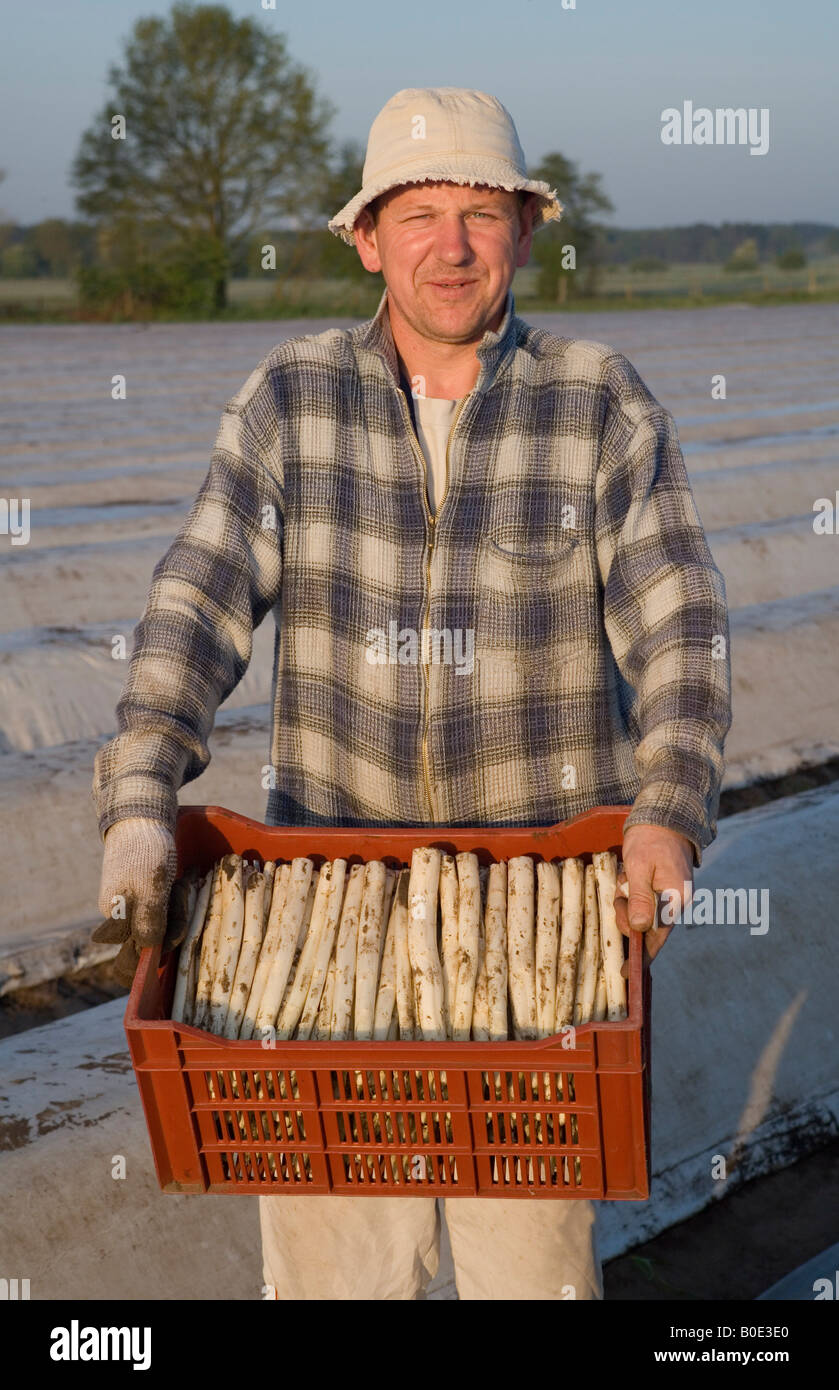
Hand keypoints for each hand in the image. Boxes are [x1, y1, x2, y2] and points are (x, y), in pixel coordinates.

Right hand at [90, 818, 178, 985]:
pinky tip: (182, 880)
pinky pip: (168, 907)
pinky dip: (179, 896)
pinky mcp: (148, 895)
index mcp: (115, 922)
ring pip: (165, 923)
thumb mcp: (149, 887)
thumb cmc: (144, 851)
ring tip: (181, 881)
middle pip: (156, 940)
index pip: (138, 956)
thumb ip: (148, 921)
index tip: (176, 925)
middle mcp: (122, 919)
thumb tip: (147, 952)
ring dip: (180, 905)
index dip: (162, 947)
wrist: (142, 816)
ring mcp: (136, 907)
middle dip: (176, 921)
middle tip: (179, 891)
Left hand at [613, 824, 693, 972]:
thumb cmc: (650, 840)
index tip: (626, 972)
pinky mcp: (660, 888)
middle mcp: (675, 902)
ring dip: (627, 902)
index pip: (658, 936)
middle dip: (627, 917)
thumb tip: (641, 929)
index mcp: (675, 899)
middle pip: (646, 927)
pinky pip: (640, 900)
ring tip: (626, 878)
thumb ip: (640, 899)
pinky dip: (630, 893)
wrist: (663, 816)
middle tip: (620, 896)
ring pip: (640, 913)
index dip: (642, 955)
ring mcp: (668, 896)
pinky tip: (628, 877)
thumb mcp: (640, 868)